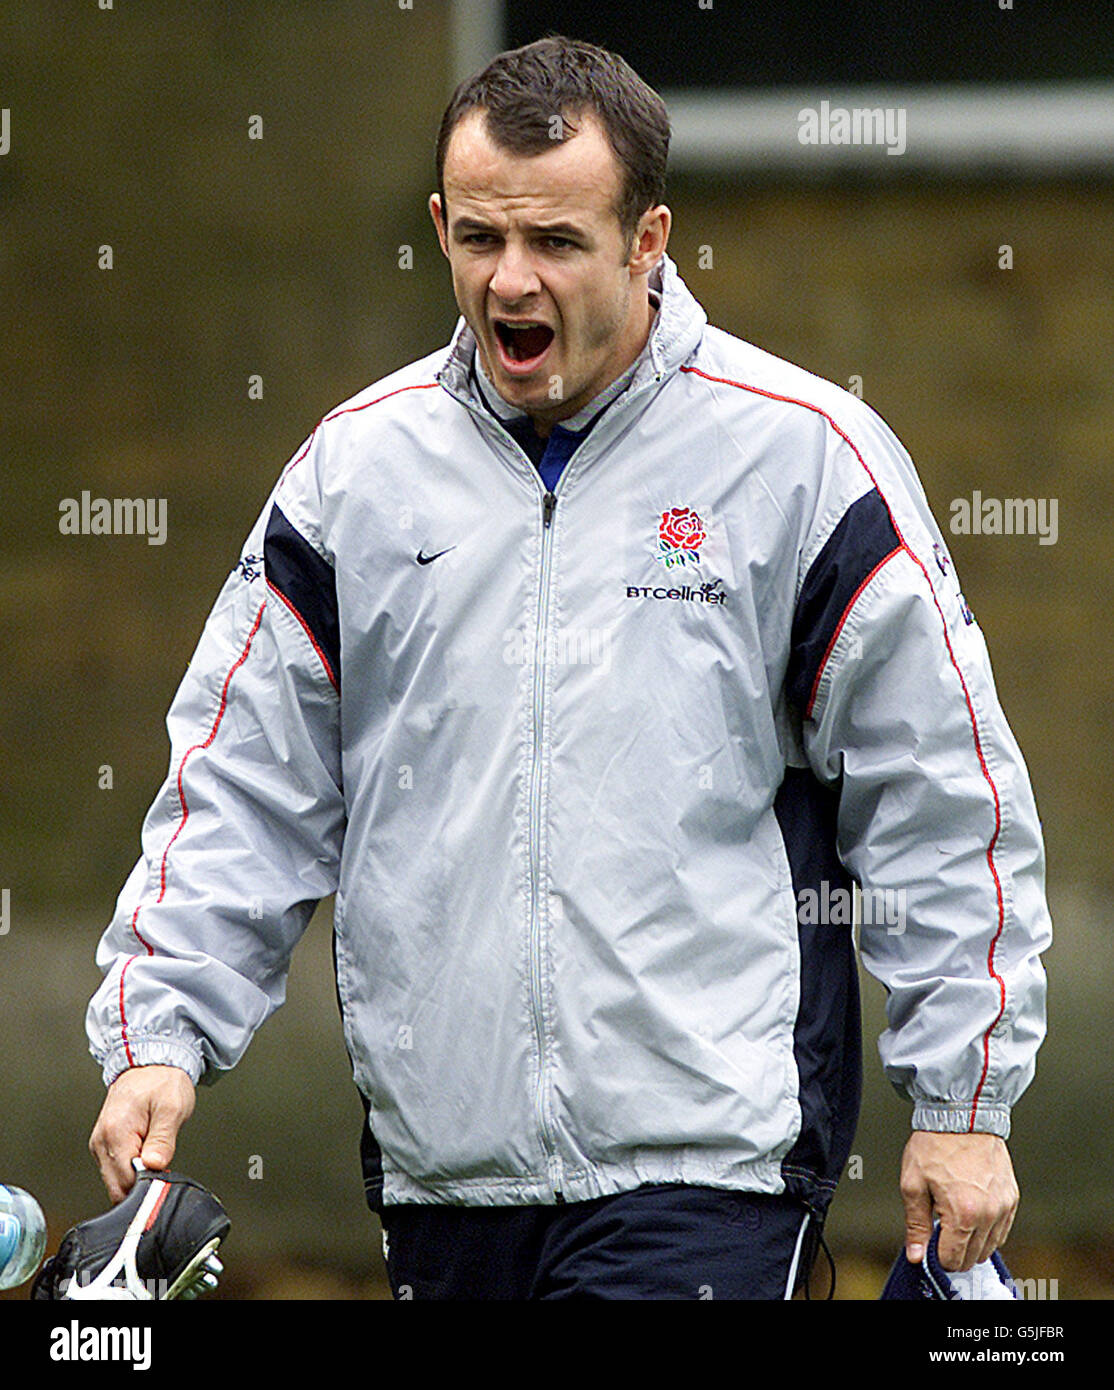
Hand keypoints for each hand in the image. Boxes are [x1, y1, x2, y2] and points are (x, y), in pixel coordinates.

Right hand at [89, 1064, 195, 1203]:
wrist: (151, 1064)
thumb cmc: (161, 1081)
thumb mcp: (172, 1108)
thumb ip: (163, 1141)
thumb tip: (155, 1167)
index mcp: (115, 1133)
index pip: (125, 1183)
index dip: (147, 1184)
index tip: (162, 1173)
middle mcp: (102, 1141)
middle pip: (118, 1186)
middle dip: (141, 1183)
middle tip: (161, 1161)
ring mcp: (101, 1144)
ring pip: (117, 1180)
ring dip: (136, 1175)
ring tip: (153, 1149)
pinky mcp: (105, 1144)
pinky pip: (117, 1168)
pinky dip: (132, 1167)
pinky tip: (145, 1150)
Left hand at [900, 1130, 1018, 1272]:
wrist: (962, 1115)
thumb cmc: (936, 1145)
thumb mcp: (913, 1184)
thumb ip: (916, 1224)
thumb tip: (916, 1254)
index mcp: (963, 1213)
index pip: (952, 1259)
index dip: (936, 1256)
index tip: (929, 1243)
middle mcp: (989, 1214)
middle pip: (972, 1258)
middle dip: (953, 1251)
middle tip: (939, 1230)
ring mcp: (1004, 1207)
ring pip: (989, 1247)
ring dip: (971, 1242)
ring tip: (954, 1218)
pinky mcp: (1012, 1199)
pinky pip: (1002, 1230)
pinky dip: (987, 1230)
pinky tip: (971, 1214)